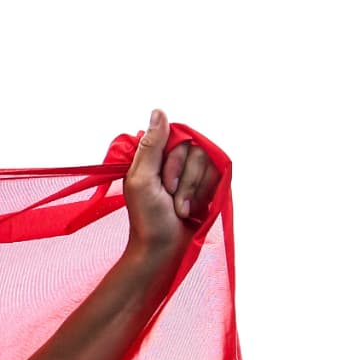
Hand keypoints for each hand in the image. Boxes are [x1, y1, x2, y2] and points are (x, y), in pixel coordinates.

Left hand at [123, 109, 219, 259]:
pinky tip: (192, 209)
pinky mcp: (207, 185)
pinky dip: (204, 195)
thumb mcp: (142, 179)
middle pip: (196, 151)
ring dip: (193, 191)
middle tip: (169, 197)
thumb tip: (159, 111)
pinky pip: (217, 176)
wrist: (164, 248)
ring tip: (179, 207)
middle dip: (183, 180)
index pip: (179, 138)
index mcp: (155, 156)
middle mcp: (175, 160)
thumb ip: (152, 145)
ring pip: (208, 164)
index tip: (164, 183)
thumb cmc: (148, 217)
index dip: (174, 163)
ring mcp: (192, 173)